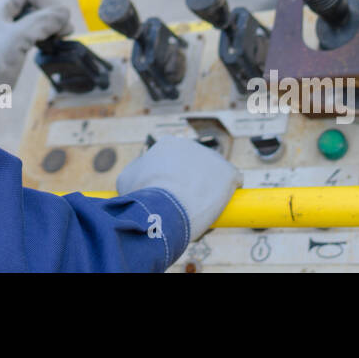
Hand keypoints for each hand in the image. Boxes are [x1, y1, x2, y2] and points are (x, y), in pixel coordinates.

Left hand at [0, 0, 72, 99]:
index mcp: (3, 8)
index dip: (44, 0)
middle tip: (65, 28)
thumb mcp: (21, 35)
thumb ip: (43, 21)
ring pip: (38, 21)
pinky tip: (54, 43)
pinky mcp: (18, 46)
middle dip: (52, 15)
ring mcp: (13, 32)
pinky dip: (48, 36)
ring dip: (53, 26)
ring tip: (64, 35)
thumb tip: (65, 12)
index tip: (56, 14)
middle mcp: (8, 17)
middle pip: (36, 7)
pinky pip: (37, 35)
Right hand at [115, 135, 242, 241]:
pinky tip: (217, 209)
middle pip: (194, 167)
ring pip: (212, 176)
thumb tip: (141, 177)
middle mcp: (191, 145)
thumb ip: (138, 174)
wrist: (166, 207)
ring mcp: (211, 157)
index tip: (167, 195)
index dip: (170, 180)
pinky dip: (226, 196)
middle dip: (191, 184)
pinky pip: (231, 183)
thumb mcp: (127, 180)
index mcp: (167, 145)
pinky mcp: (228, 173)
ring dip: (208, 191)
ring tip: (197, 212)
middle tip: (182, 207)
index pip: (172, 161)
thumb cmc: (144, 196)